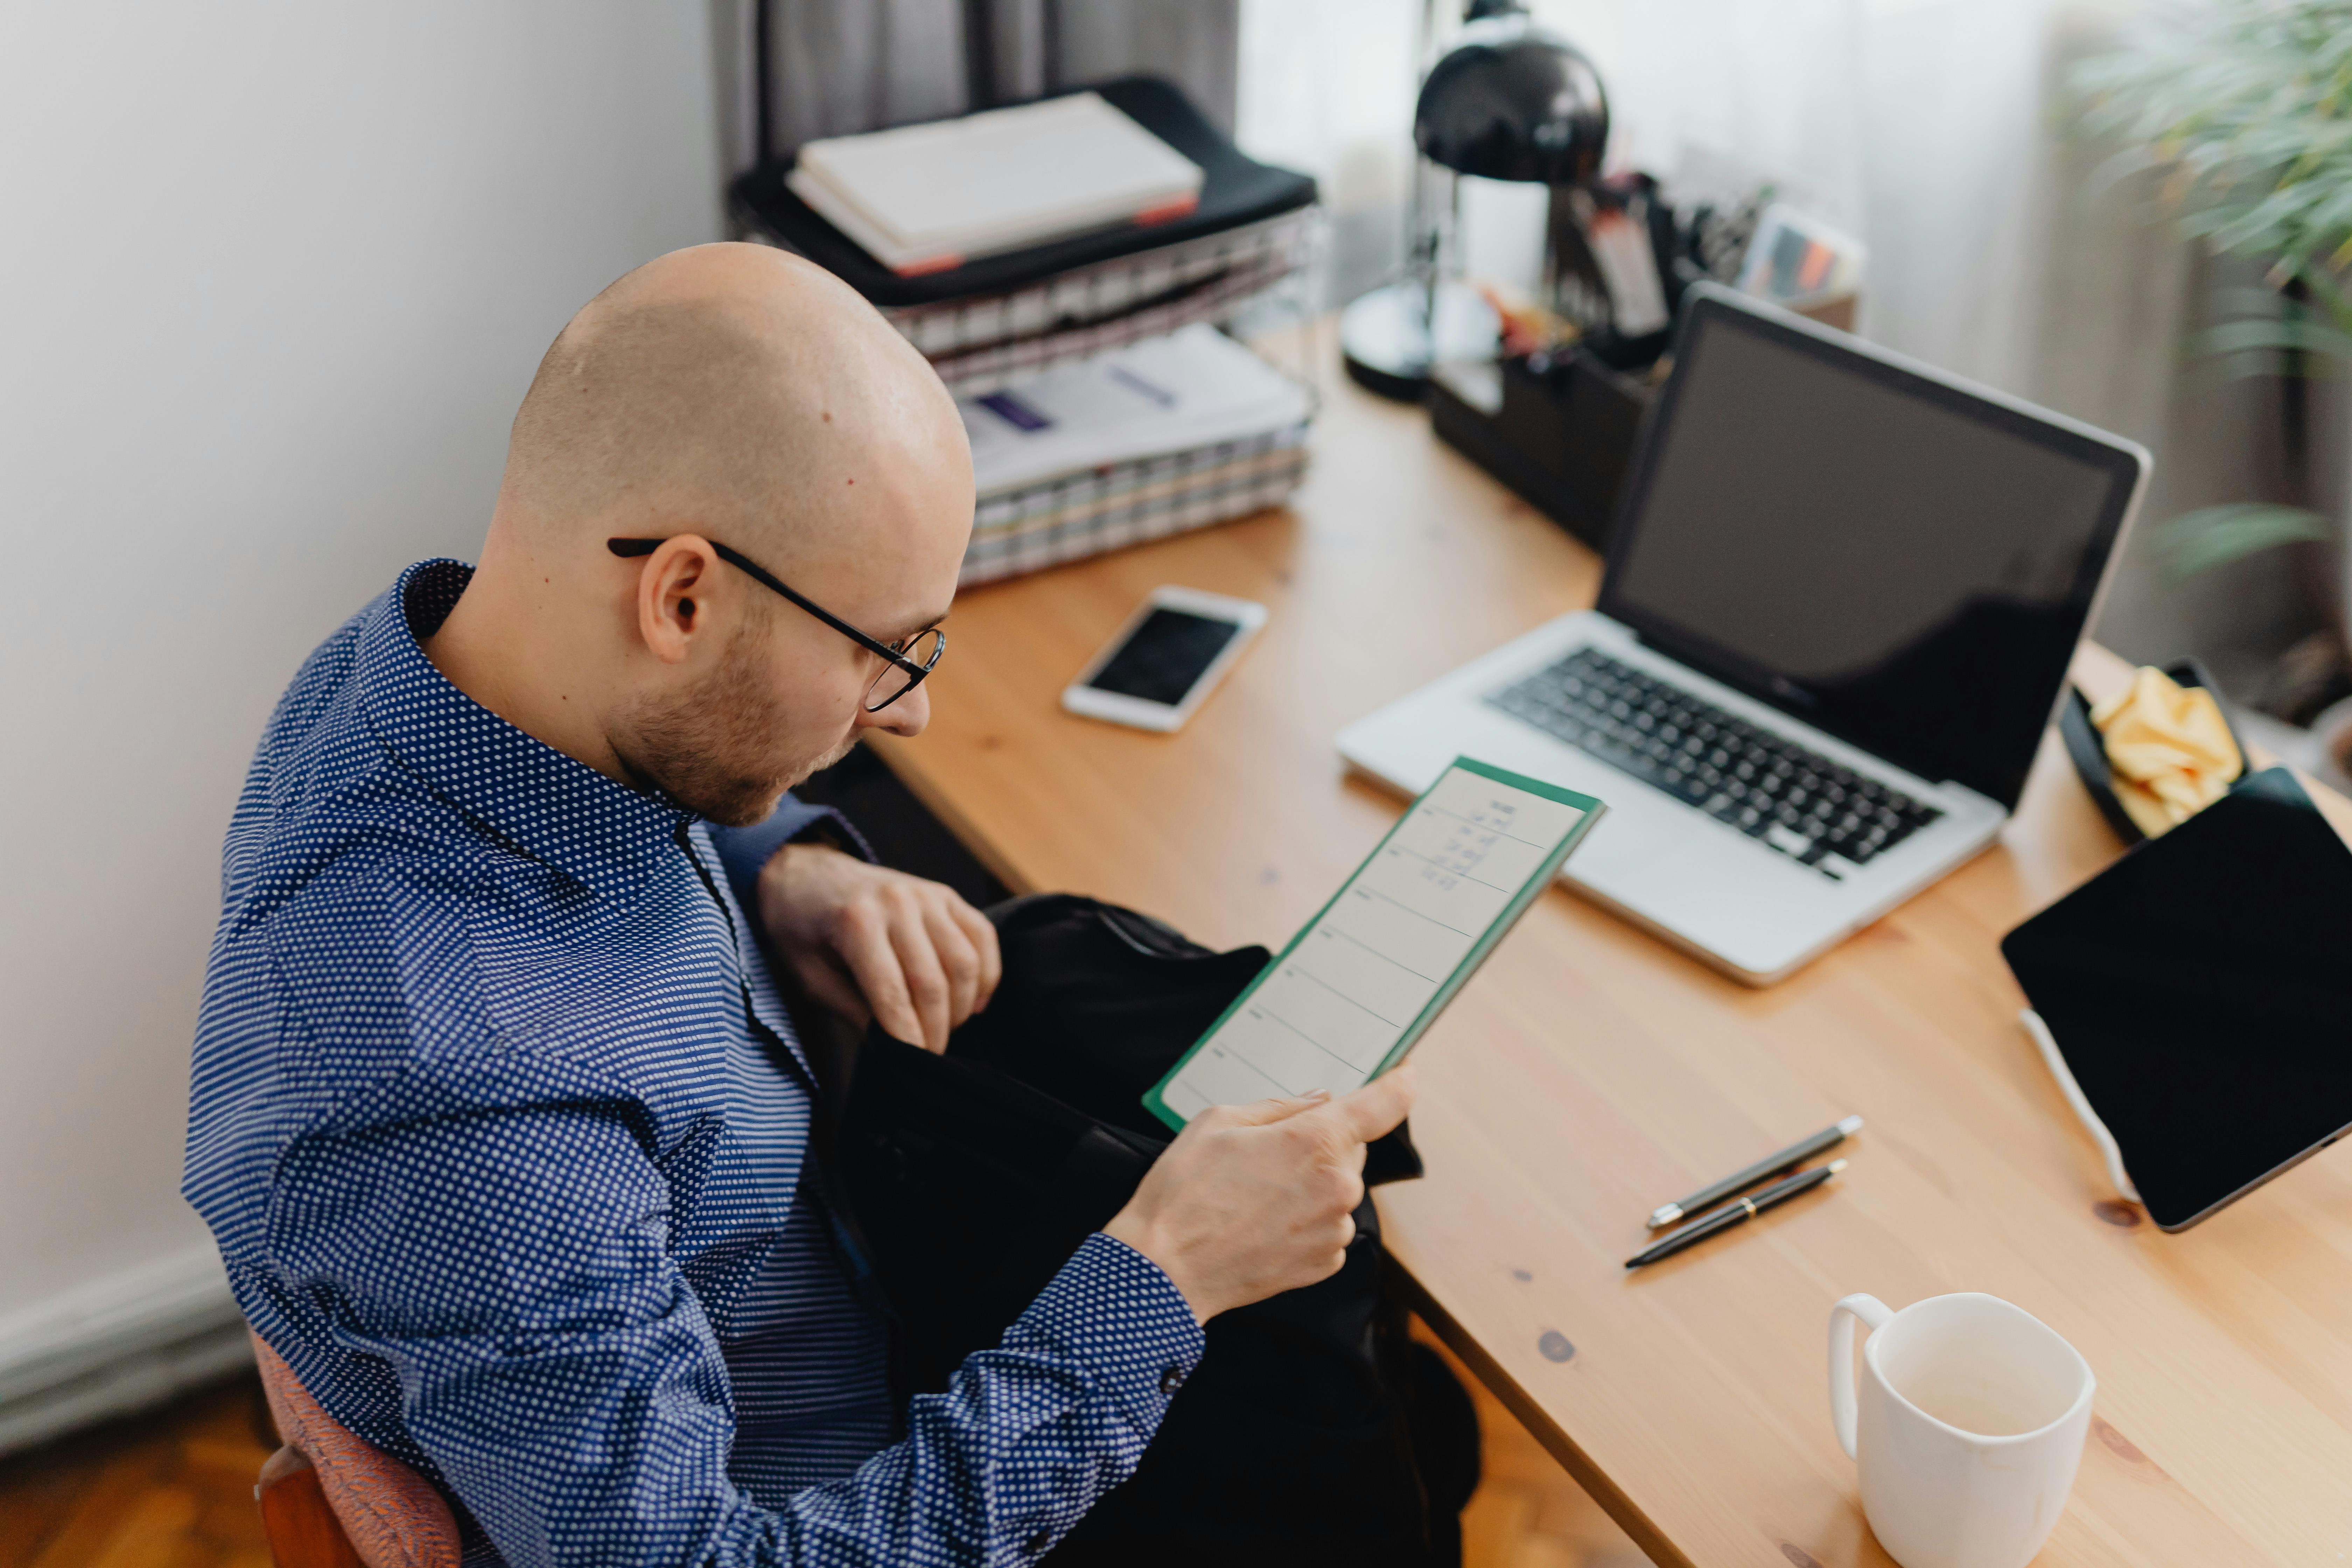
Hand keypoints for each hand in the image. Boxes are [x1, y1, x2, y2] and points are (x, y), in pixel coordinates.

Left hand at [756, 844, 1001, 1052]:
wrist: (808, 875)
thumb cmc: (803, 931)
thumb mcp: (811, 976)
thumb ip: (853, 1010)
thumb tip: (895, 1047)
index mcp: (855, 922)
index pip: (892, 993)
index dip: (908, 1037)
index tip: (914, 1064)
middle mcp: (896, 902)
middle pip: (932, 982)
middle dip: (936, 1030)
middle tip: (929, 1056)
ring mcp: (926, 894)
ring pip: (964, 962)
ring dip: (961, 1006)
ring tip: (945, 1027)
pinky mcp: (946, 894)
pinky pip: (983, 936)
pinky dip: (986, 975)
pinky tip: (972, 1002)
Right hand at [1102, 1066, 1418, 1322]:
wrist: (1164, 1270)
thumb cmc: (1184, 1191)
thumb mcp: (1219, 1122)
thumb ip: (1279, 1108)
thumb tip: (1318, 1102)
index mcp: (1315, 1141)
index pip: (1382, 1105)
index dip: (1399, 1085)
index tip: (1407, 1075)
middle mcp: (1337, 1187)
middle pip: (1350, 1150)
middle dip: (1321, 1144)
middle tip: (1267, 1155)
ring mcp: (1333, 1229)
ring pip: (1337, 1190)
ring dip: (1311, 1185)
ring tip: (1255, 1197)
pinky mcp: (1325, 1263)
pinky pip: (1328, 1226)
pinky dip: (1306, 1220)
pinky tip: (1263, 1224)